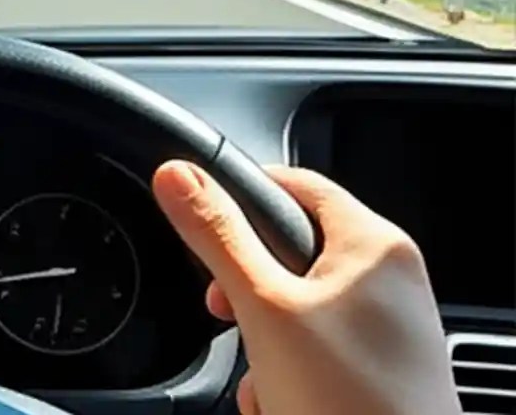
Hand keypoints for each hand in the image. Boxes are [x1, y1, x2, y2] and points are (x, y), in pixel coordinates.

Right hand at [152, 161, 459, 414]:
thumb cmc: (349, 402)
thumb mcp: (263, 308)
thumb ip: (217, 236)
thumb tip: (178, 176)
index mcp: (373, 244)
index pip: (294, 183)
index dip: (240, 196)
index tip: (199, 219)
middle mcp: (390, 279)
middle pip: (289, 251)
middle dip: (246, 289)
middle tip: (226, 310)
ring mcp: (388, 327)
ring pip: (297, 308)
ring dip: (263, 340)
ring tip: (263, 374)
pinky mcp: (379, 369)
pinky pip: (317, 349)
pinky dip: (289, 370)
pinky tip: (282, 399)